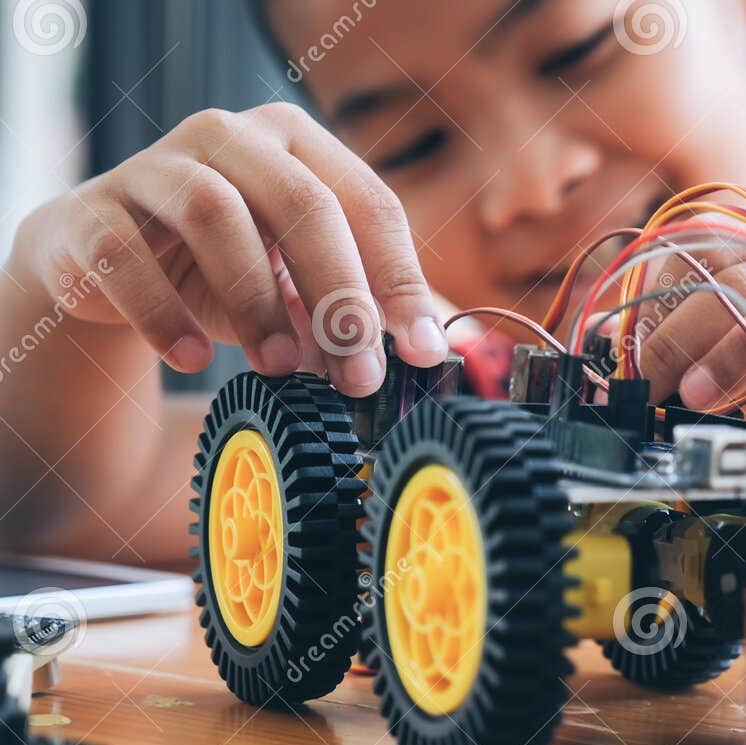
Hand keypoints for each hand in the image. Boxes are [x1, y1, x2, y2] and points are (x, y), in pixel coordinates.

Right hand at [10, 102, 444, 395]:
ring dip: (257, 300)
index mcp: (296, 144)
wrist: (104, 265)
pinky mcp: (91, 212)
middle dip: (340, 296)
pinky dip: (163, 312)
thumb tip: (421, 356)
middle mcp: (229, 137)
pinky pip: (126, 255)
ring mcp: (154, 166)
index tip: (423, 353)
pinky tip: (192, 358)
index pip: (369, 204)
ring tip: (283, 367)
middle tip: (359, 374)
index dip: (401, 281)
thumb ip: (349, 311)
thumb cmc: (225, 271)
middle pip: (302, 203)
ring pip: (216, 214)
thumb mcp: (296, 286)